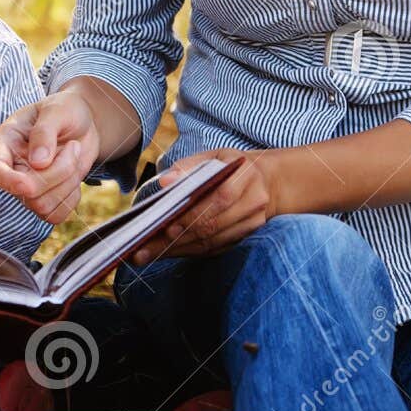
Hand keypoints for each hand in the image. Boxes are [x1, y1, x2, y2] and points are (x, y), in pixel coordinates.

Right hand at [0, 91, 99, 222]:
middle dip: (58, 172)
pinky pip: (56, 215)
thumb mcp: (56, 110)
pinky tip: (74, 177)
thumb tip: (38, 162)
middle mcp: (13, 168)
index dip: (9, 181)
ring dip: (68, 183)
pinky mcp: (46, 198)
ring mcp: (28, 185)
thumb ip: (44, 132)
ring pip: (43, 206)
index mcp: (6, 143)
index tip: (28, 182)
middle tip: (74, 147)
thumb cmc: (65, 110)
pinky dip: (71, 199)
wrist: (84, 122)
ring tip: (74, 155)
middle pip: (27, 192)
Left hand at [129, 149, 282, 263]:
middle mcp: (254, 203)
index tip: (165, 225)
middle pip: (213, 225)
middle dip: (176, 238)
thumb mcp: (214, 157)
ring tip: (147, 253)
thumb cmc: (231, 166)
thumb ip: (189, 166)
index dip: (193, 214)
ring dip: (178, 249)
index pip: (219, 198)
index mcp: (246, 176)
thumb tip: (165, 182)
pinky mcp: (245, 238)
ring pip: (212, 241)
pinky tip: (167, 253)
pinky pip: (214, 249)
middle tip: (144, 247)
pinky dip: (188, 252)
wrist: (266, 182)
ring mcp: (252, 224)